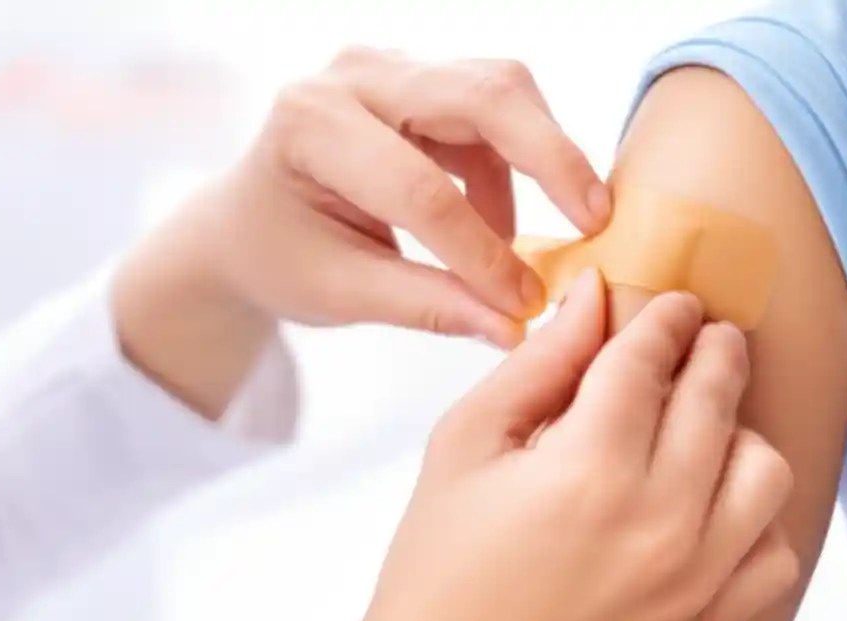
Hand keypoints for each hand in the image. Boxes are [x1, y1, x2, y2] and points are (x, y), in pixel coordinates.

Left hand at [113, 47, 609, 415]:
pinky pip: (491, 105)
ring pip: (498, 87)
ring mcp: (388, 65)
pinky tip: (497, 224)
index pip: (419, 188)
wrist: (249, 221)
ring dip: (539, 159)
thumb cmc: (281, 256)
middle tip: (596, 222)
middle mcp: (351, 75)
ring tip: (544, 235)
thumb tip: (514, 328)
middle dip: (551, 159)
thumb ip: (426, 305)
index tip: (526, 305)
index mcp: (310, 125)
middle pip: (481, 95)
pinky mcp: (419, 76)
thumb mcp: (341, 292)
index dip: (481, 252)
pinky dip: (512, 164)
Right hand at [296, 272, 797, 620]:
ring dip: (740, 430)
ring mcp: (691, 578)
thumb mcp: (465, 445)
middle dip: (715, 348)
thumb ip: (537, 365)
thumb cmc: (438, 565)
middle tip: (703, 333)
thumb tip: (593, 297)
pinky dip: (756, 516)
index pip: (649, 359)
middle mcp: (658, 520)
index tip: (673, 301)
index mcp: (587, 468)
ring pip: (765, 470)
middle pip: (717, 399)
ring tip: (703, 423)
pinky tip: (711, 501)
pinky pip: (773, 552)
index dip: (664, 316)